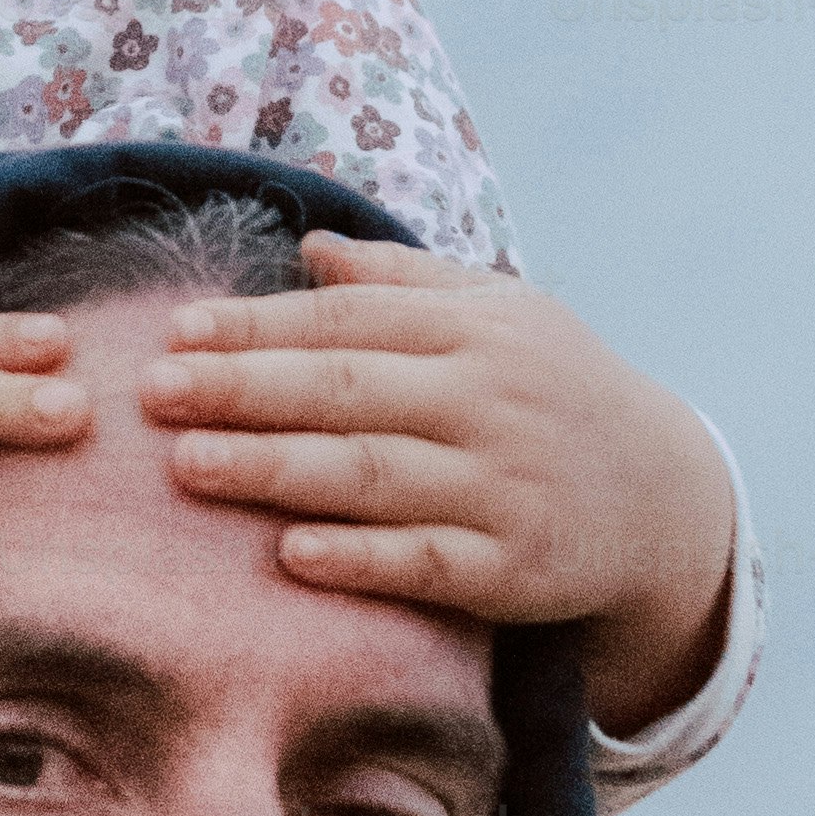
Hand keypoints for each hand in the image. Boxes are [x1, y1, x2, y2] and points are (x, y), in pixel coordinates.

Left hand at [134, 232, 737, 734]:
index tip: (175, 333)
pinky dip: (360, 559)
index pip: (347, 322)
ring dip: (276, 470)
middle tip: (153, 395)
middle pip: (347, 392)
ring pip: (374, 475)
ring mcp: (502, 486)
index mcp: (475, 329)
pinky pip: (427, 563)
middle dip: (244, 391)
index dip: (257, 327)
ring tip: (188, 465)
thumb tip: (309, 247)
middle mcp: (489, 400)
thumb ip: (402, 281)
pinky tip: (291, 556)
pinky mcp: (514, 568)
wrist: (661, 495)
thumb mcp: (500, 315)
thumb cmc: (551, 392)